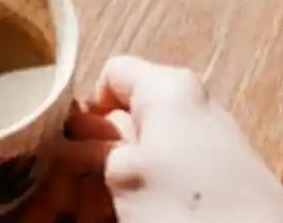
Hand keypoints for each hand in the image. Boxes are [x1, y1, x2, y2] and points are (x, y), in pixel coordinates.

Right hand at [60, 56, 282, 222]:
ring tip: (97, 211)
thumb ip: (93, 148)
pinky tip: (131, 216)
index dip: (85, 106)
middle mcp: (191, 108)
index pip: (112, 74)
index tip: (67, 142)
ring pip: (140, 155)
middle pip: (124, 119)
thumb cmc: (192, 205)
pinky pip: (163, 179)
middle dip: (93, 152)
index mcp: (170, 88)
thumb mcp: (124, 173)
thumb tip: (71, 138)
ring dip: (111, 182)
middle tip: (69, 188)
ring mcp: (205, 146)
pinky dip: (140, 196)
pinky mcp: (216, 182)